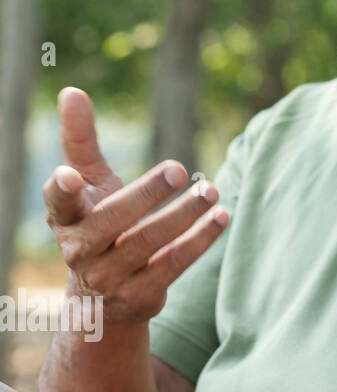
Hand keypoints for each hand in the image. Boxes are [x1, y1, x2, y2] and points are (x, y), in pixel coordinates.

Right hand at [43, 87, 228, 324]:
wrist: (104, 300)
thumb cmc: (98, 224)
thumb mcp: (90, 184)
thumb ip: (81, 141)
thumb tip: (72, 91)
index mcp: (66, 219)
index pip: (59, 202)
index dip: (62, 189)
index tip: (70, 174)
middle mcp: (81, 251)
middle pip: (116, 219)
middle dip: (148, 193)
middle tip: (179, 169)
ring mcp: (109, 277)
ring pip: (150, 242)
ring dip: (185, 214)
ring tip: (211, 190)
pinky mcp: (140, 295)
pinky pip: (174, 264)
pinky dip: (201, 239)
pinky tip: (222, 216)